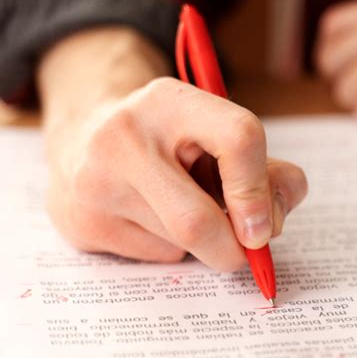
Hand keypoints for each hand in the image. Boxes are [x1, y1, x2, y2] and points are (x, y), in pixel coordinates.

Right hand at [38, 29, 306, 271]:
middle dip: (232, 250)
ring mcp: (94, 185)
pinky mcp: (81, 223)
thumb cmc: (165, 140)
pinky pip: (151, 255)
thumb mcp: (213, 135)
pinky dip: (169, 247)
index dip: (261, 190)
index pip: (239, 139)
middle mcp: (122, 138)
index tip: (266, 226)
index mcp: (168, 101)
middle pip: (197, 221)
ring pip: (177, 245)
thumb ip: (263, 171)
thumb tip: (275, 220)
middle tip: (243, 249)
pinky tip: (145, 218)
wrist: (84, 138)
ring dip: (198, 242)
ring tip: (175, 207)